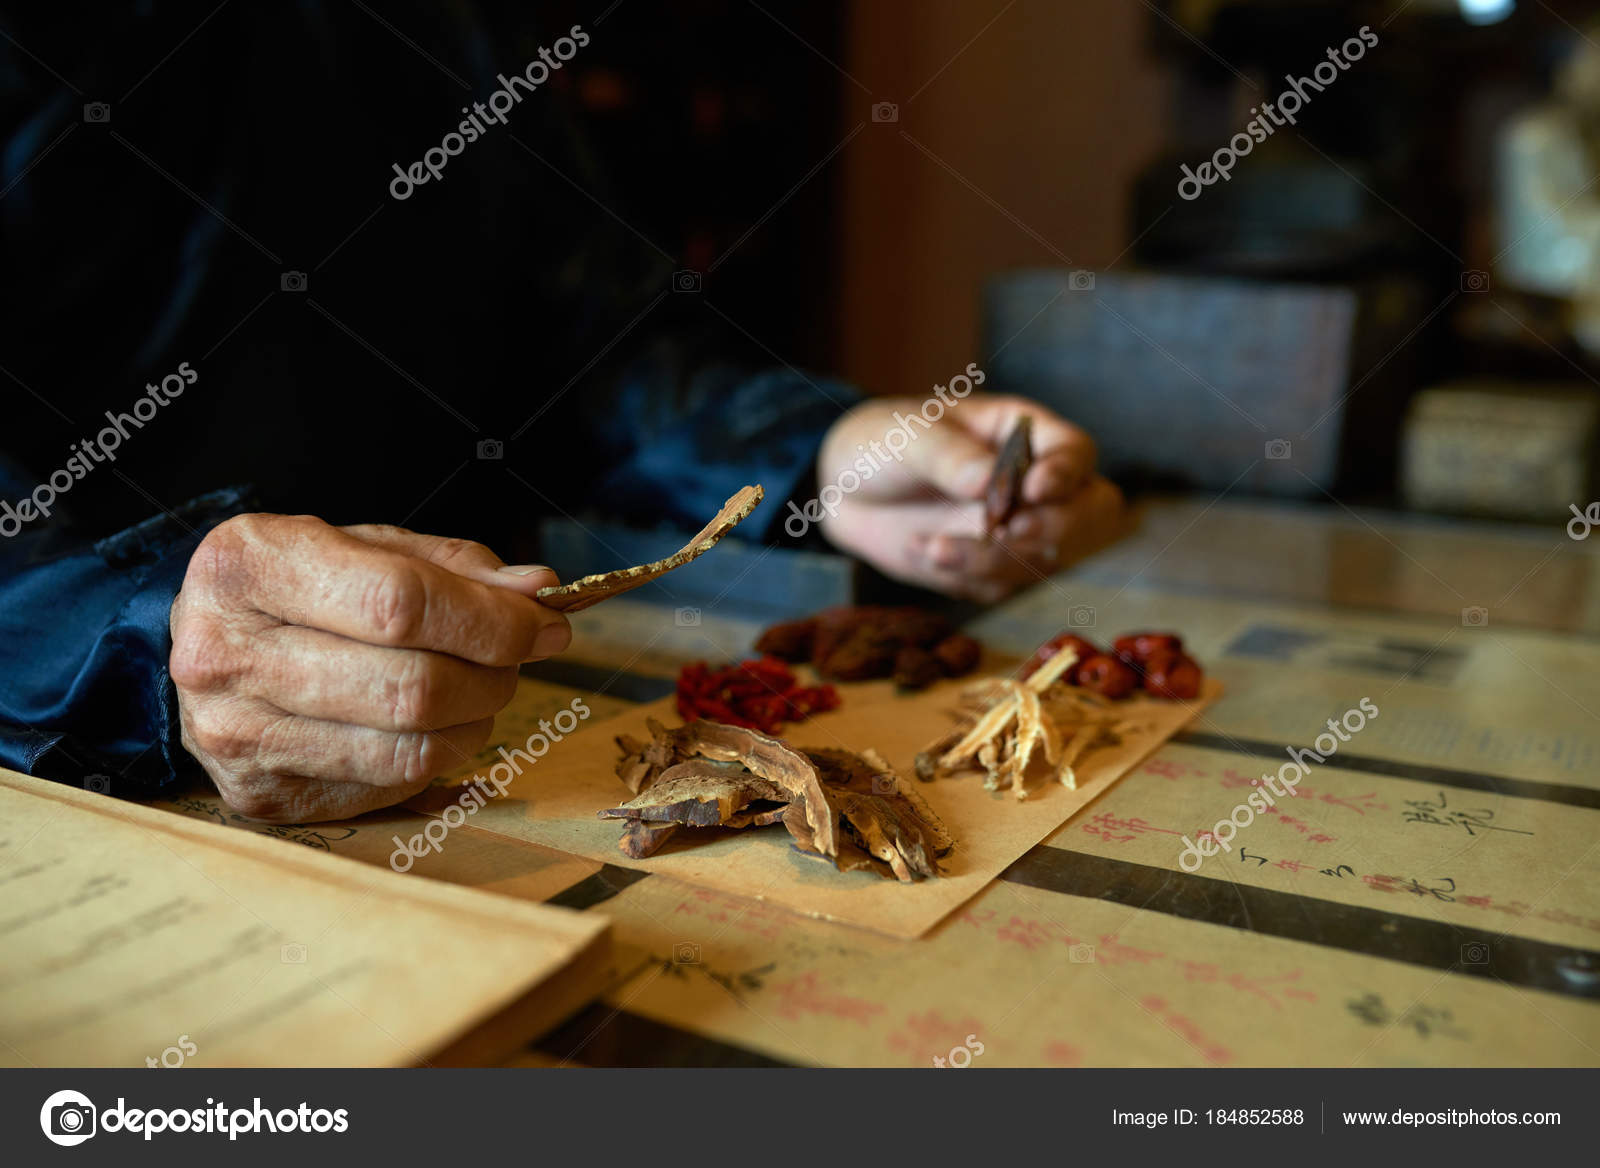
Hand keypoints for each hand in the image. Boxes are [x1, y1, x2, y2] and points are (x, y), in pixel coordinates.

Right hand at [168, 514, 570, 822]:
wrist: (209, 645)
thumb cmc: (302, 589)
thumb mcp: (368, 547)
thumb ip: (454, 567)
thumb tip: (538, 594)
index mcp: (248, 565)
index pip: (399, 604)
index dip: (490, 620)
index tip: (543, 623)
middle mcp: (224, 654)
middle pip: (410, 687)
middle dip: (493, 675)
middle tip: (514, 660)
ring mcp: (234, 734)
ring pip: (409, 749)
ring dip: (474, 721)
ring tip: (475, 690)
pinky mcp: (260, 796)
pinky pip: (390, 785)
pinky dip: (434, 757)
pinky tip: (426, 725)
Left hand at [815, 394, 1123, 602]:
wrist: (845, 491)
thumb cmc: (883, 442)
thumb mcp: (908, 436)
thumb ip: (949, 456)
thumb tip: (986, 482)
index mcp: (1024, 434)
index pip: (1075, 452)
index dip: (1065, 473)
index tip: (1034, 489)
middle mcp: (1033, 483)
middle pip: (1090, 511)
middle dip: (1055, 527)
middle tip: (1007, 532)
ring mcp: (1017, 529)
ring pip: (1043, 558)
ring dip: (990, 560)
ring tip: (932, 547)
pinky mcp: (992, 567)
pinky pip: (999, 586)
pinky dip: (962, 576)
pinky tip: (922, 551)